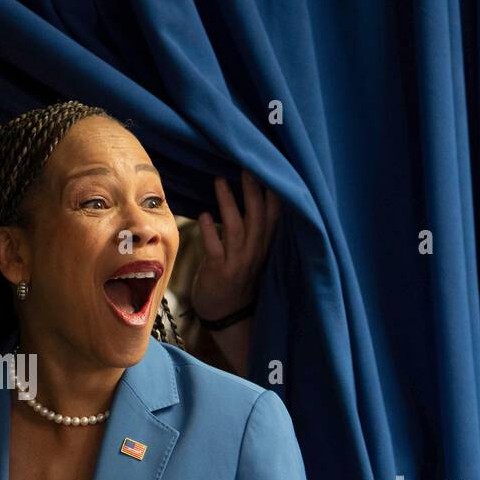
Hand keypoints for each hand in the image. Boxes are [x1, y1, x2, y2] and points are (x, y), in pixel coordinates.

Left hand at [189, 169, 280, 322]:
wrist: (227, 314)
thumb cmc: (236, 276)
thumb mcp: (251, 251)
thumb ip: (252, 226)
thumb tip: (250, 191)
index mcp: (265, 245)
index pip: (275, 216)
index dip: (274, 193)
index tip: (270, 167)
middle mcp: (256, 252)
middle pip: (259, 217)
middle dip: (254, 191)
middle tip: (247, 165)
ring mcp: (239, 262)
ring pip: (238, 229)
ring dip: (229, 204)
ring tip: (219, 180)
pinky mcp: (221, 272)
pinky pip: (216, 249)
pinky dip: (210, 232)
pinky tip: (204, 215)